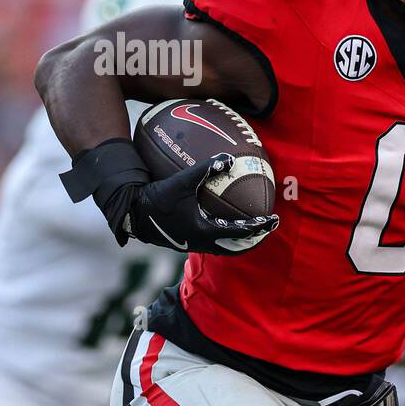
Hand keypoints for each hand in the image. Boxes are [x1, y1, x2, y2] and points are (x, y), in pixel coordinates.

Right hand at [119, 154, 278, 254]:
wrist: (131, 213)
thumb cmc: (156, 198)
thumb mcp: (181, 182)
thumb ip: (205, 169)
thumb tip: (229, 158)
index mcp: (205, 231)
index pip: (240, 232)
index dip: (259, 226)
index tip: (272, 220)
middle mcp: (201, 242)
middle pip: (236, 246)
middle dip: (254, 238)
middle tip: (267, 228)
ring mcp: (193, 244)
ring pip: (224, 246)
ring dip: (239, 239)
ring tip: (251, 229)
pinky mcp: (186, 240)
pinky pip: (211, 240)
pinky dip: (223, 234)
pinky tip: (223, 221)